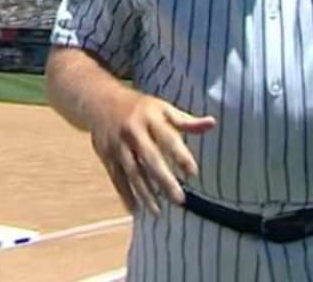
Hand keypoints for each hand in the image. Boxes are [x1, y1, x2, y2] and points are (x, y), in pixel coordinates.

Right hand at [90, 92, 215, 215]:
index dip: (181, 156)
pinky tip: (135, 209)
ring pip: (132, 172)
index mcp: (150, 117)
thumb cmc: (140, 108)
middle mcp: (133, 131)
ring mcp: (117, 144)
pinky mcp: (106, 155)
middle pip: (150, 158)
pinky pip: (116, 178)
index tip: (193, 173)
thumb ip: (186, 121)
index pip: (168, 138)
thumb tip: (212, 124)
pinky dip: (125, 194)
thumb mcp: (162, 108)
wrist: (100, 100)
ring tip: (158, 212)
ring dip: (145, 193)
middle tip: (179, 200)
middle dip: (164, 180)